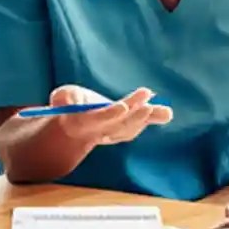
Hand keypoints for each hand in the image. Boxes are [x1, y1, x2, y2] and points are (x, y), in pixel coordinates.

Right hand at [45, 86, 172, 146]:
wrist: (78, 124)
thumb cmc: (71, 105)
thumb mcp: (63, 96)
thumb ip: (64, 97)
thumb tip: (64, 100)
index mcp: (83, 123)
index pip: (97, 120)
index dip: (110, 115)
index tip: (123, 106)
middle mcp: (100, 131)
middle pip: (119, 126)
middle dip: (134, 116)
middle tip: (147, 104)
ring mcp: (114, 132)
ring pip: (131, 129)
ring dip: (146, 119)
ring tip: (163, 111)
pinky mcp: (125, 129)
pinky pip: (139, 127)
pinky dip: (152, 121)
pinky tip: (165, 113)